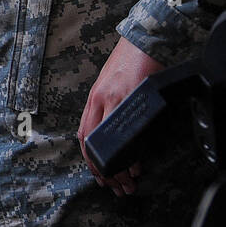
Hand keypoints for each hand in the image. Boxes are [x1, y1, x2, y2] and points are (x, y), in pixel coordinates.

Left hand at [78, 36, 163, 195]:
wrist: (142, 40)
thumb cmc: (128, 62)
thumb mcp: (111, 84)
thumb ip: (107, 106)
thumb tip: (111, 131)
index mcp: (93, 98)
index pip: (83, 135)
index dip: (88, 159)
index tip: (97, 176)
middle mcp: (99, 100)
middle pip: (91, 143)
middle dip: (100, 170)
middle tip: (112, 187)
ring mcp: (113, 98)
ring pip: (107, 140)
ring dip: (116, 166)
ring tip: (126, 183)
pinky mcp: (129, 95)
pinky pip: (126, 129)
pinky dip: (129, 150)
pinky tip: (135, 164)